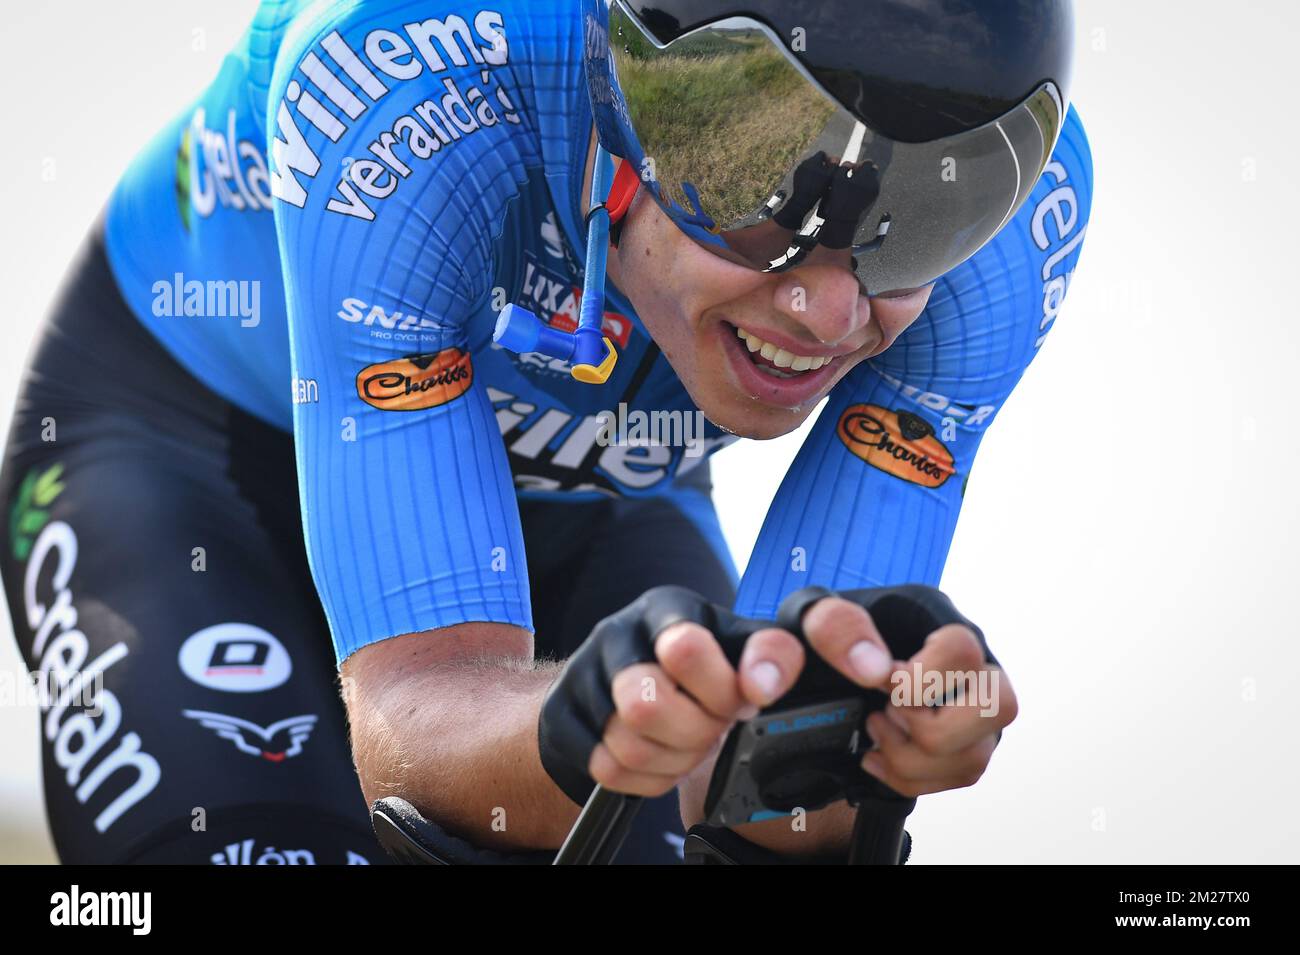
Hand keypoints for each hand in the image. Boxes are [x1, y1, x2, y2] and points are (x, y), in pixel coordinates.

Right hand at [590, 621, 804, 796]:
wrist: (630, 686)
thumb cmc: (699, 669)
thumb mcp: (740, 648)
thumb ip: (770, 652)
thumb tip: (764, 683)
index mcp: (666, 607)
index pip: (684, 647)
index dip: (722, 689)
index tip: (745, 700)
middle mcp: (616, 631)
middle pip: (646, 704)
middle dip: (693, 733)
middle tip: (712, 728)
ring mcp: (580, 673)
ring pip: (626, 744)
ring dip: (671, 761)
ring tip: (686, 745)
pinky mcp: (559, 715)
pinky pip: (603, 768)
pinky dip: (642, 780)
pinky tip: (658, 761)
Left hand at [800, 596, 1015, 796]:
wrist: (821, 671)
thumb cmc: (824, 639)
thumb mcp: (811, 615)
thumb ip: (835, 627)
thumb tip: (875, 670)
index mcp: (939, 618)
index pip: (962, 649)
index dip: (918, 679)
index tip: (878, 685)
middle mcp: (973, 661)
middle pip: (999, 708)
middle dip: (927, 726)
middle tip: (886, 712)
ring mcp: (979, 706)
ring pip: (975, 757)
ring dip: (908, 757)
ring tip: (875, 728)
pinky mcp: (970, 741)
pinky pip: (959, 777)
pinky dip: (907, 777)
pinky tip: (874, 756)